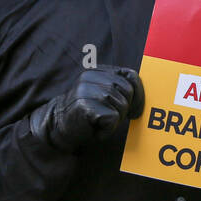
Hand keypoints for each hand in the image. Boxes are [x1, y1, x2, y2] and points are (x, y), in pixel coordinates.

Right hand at [30, 66, 144, 151]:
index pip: (130, 76)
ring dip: (115, 120)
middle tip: (111, 117)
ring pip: (121, 106)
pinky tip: (95, 128)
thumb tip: (142, 96)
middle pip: (128, 91)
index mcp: (98, 70)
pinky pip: (112, 119)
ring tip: (100, 122)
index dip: (139, 93)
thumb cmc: (85, 113)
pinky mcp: (85, 105)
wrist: (57, 127)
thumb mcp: (101, 94)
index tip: (136, 108)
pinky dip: (108, 129)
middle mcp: (92, 77)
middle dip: (125, 109)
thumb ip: (118, 88)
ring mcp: (87, 89)